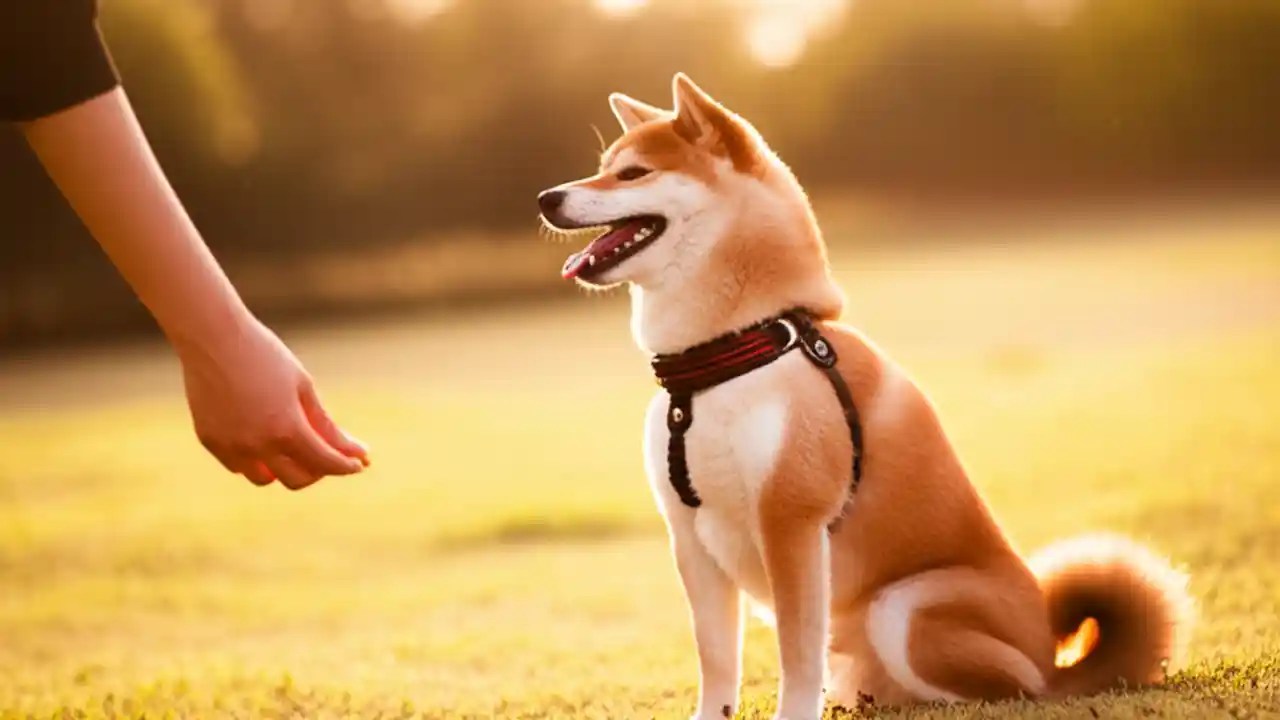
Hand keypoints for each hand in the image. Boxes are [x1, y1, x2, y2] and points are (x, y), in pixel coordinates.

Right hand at [178, 316, 368, 489]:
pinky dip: (254, 460)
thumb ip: (326, 426)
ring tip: (290, 446)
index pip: (325, 463)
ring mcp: (231, 446)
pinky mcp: (210, 441)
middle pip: (296, 479)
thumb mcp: (302, 387)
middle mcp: (258, 445)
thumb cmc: (265, 355)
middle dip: (316, 470)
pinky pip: (238, 465)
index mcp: (287, 429)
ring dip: (282, 469)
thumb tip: (356, 452)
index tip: (359, 463)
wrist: (212, 337)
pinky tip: (262, 439)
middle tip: (325, 453)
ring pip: (264, 479)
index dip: (346, 466)